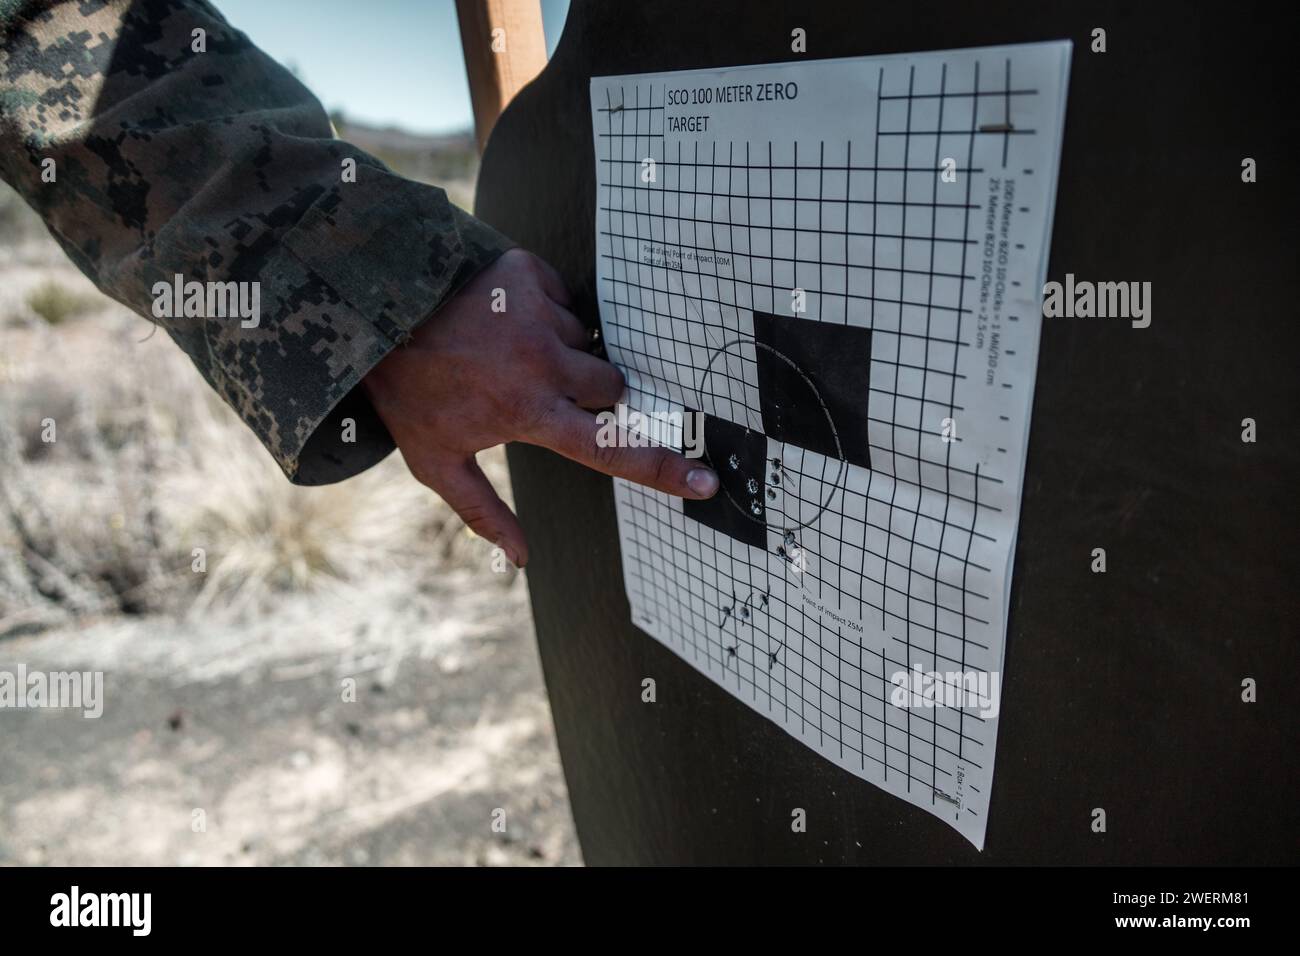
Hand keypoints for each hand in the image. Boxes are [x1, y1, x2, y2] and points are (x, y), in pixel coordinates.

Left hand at [362, 248, 718, 567]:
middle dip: (592, 391)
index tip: (706, 481)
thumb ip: (483, 512)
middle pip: (613, 384)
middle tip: (543, 389)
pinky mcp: (530, 273)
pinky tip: (501, 317)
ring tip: (507, 349)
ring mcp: (538, 313)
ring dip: (562, 348)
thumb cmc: (409, 394)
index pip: (611, 450)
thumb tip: (521, 560)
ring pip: (587, 340)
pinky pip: (564, 297)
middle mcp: (542, 362)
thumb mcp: (435, 461)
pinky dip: (543, 309)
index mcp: (528, 413)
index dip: (662, 469)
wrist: (371, 311)